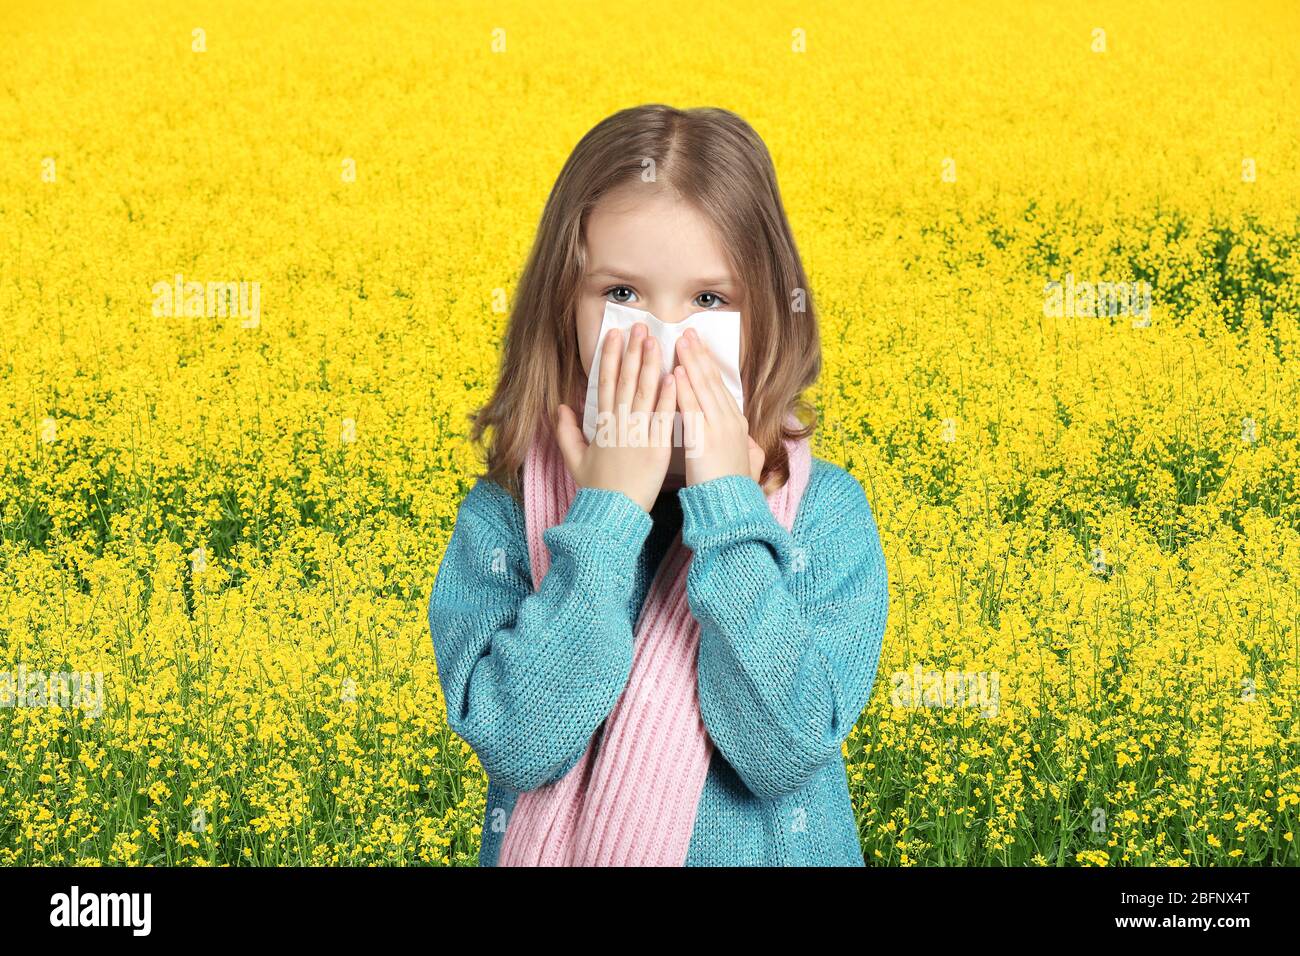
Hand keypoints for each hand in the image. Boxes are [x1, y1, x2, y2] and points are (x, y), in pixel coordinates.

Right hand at [556, 323, 675, 511]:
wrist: (611, 514)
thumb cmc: (596, 490)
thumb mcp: (574, 460)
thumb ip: (566, 432)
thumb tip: (560, 408)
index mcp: (601, 426)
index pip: (605, 383)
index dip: (609, 357)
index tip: (614, 335)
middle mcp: (619, 425)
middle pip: (625, 381)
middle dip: (632, 352)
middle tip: (639, 327)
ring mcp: (638, 436)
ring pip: (644, 394)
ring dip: (650, 365)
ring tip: (656, 341)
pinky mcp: (656, 449)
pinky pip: (663, 419)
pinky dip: (668, 397)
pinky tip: (673, 377)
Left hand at [674, 327, 762, 487]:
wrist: (733, 508)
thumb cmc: (735, 491)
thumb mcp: (748, 465)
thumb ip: (748, 450)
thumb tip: (751, 444)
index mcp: (737, 425)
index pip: (720, 388)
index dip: (709, 366)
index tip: (699, 348)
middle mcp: (730, 421)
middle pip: (712, 381)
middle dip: (699, 355)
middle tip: (687, 333)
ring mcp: (718, 428)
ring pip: (703, 388)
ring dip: (691, 362)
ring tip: (680, 341)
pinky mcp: (704, 439)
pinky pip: (692, 408)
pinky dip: (684, 388)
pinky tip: (676, 372)